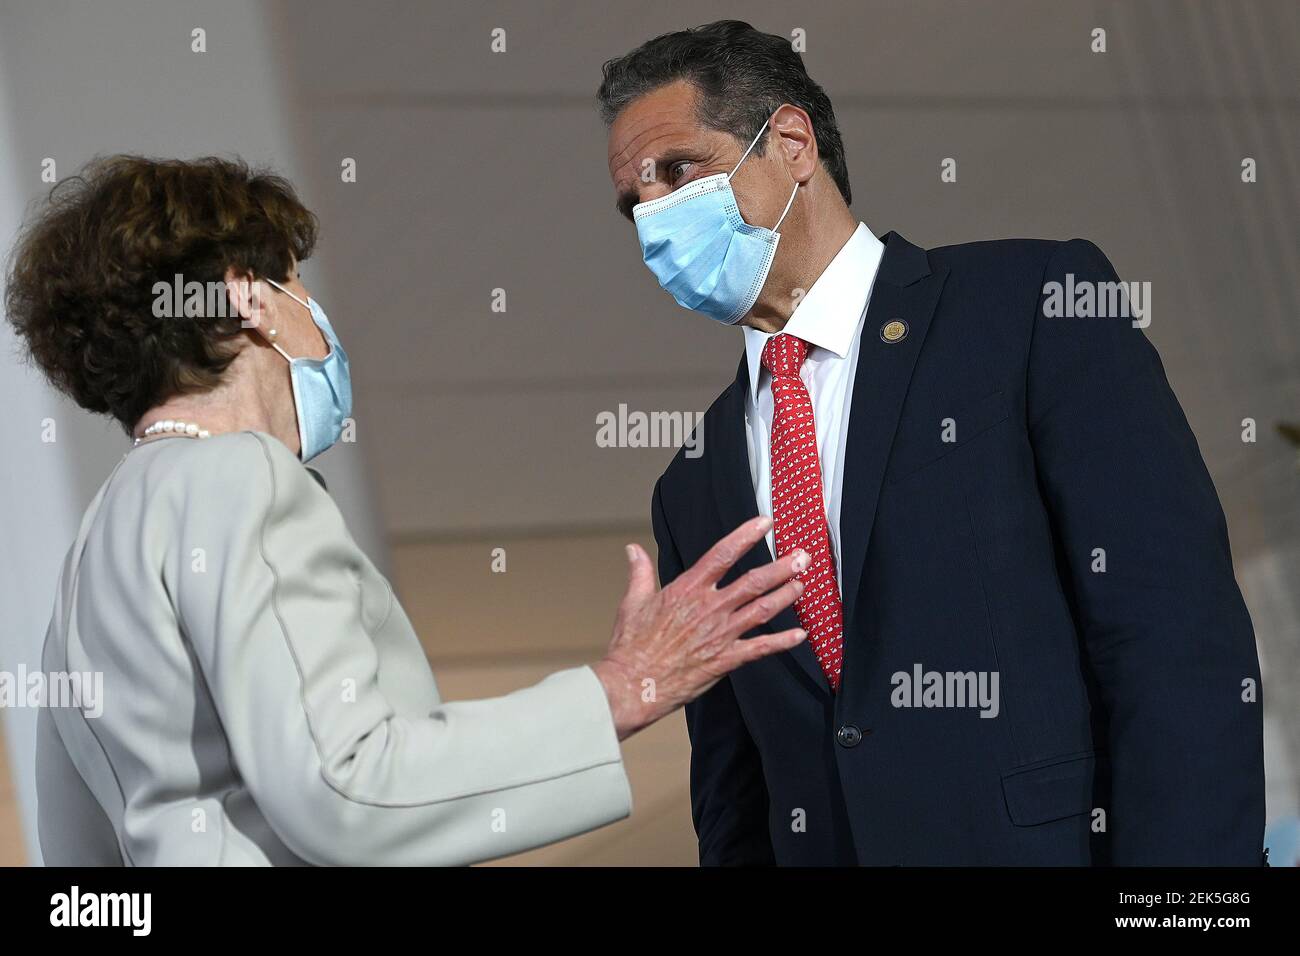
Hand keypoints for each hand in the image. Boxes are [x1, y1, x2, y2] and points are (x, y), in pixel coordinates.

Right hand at [593, 516, 807, 740]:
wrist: (632, 684)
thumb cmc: (631, 646)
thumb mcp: (633, 602)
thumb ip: (640, 573)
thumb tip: (633, 549)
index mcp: (687, 589)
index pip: (722, 554)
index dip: (746, 536)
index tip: (764, 523)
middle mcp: (709, 608)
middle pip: (753, 581)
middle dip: (782, 567)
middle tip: (802, 556)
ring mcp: (720, 634)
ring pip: (762, 610)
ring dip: (786, 596)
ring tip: (803, 585)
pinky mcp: (725, 660)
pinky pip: (760, 648)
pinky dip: (781, 642)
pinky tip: (799, 636)